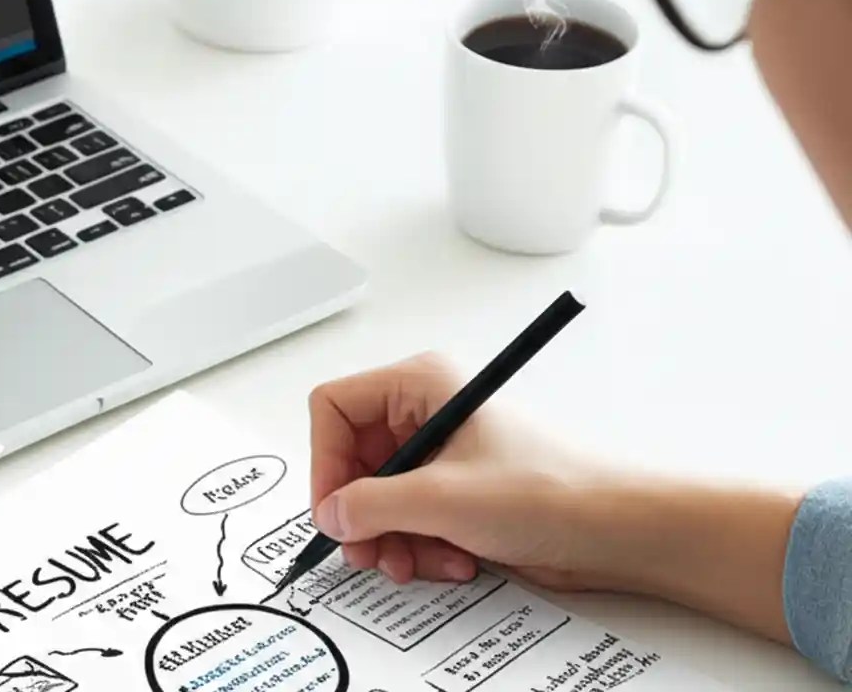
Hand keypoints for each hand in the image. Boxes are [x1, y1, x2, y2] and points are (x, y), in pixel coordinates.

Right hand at [308, 352, 799, 643]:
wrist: (617, 530)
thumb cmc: (554, 490)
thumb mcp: (444, 499)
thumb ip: (372, 505)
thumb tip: (331, 513)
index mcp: (422, 384)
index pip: (335, 407)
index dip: (326, 460)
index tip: (335, 507)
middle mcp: (427, 412)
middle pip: (352, 459)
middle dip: (361, 512)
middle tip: (369, 547)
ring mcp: (441, 454)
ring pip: (377, 497)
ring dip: (391, 537)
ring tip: (417, 560)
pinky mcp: (455, 491)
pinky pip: (407, 519)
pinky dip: (418, 546)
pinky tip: (451, 559)